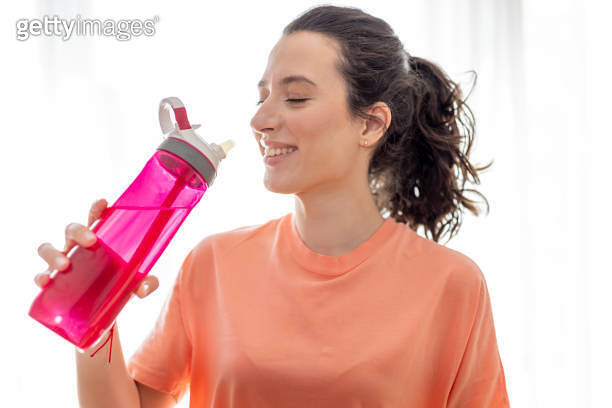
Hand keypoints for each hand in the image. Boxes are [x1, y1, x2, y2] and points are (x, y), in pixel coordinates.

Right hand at [34, 198, 159, 298]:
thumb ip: (146, 283)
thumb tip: (144, 287)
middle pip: (72, 229)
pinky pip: (42, 275)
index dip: (97, 209)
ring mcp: (63, 262)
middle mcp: (78, 247)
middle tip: (91, 240)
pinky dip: (41, 277)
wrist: (105, 310)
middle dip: (79, 231)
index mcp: (98, 240)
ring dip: (54, 254)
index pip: (96, 218)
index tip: (103, 203)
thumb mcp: (136, 283)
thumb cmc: (119, 285)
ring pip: (49, 248)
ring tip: (64, 265)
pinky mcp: (54, 283)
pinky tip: (46, 281)